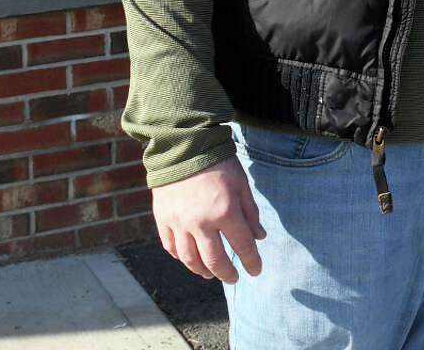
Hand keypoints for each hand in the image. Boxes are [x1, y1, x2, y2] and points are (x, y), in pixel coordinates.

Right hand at [153, 156, 265, 282]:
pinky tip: (189, 259)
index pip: (242, 246)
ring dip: (202, 271)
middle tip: (233, 279)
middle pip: (215, 260)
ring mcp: (179, 222)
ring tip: (210, 274)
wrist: (183, 144)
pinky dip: (181, 257)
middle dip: (227, 274)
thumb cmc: (217, 162)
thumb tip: (259, 238)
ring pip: (191, 259)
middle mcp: (201, 222)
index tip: (256, 271)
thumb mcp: (241, 183)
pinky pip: (171, 247)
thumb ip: (250, 212)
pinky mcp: (163, 218)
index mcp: (225, 211)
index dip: (251, 262)